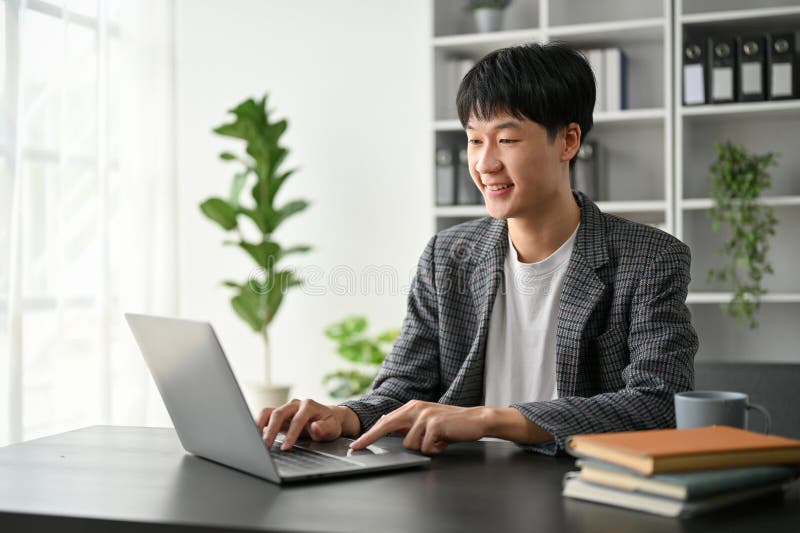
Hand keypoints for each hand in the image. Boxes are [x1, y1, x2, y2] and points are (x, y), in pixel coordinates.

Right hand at [257, 399, 345, 450]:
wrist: (327, 418)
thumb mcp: (333, 428)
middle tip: (266, 445)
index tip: (286, 447)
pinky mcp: (278, 415)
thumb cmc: (330, 424)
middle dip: (272, 430)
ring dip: (259, 424)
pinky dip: (258, 425)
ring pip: (268, 412)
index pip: (298, 419)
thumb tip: (315, 426)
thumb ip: (325, 428)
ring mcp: (285, 408)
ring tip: (255, 439)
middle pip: (279, 413)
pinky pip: (265, 416)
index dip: (291, 433)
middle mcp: (295, 405)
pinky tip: (255, 436)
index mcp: (309, 406)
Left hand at [349, 400, 489, 454]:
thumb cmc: (451, 424)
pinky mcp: (435, 425)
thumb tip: (388, 426)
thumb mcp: (427, 421)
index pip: (386, 421)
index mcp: (412, 407)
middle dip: (371, 438)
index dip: (370, 433)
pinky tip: (444, 443)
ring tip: (437, 442)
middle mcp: (416, 408)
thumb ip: (409, 424)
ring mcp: (425, 415)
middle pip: (387, 425)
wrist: (477, 420)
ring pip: (409, 444)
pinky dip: (435, 450)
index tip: (357, 444)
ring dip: (423, 448)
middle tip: (357, 448)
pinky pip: (425, 448)